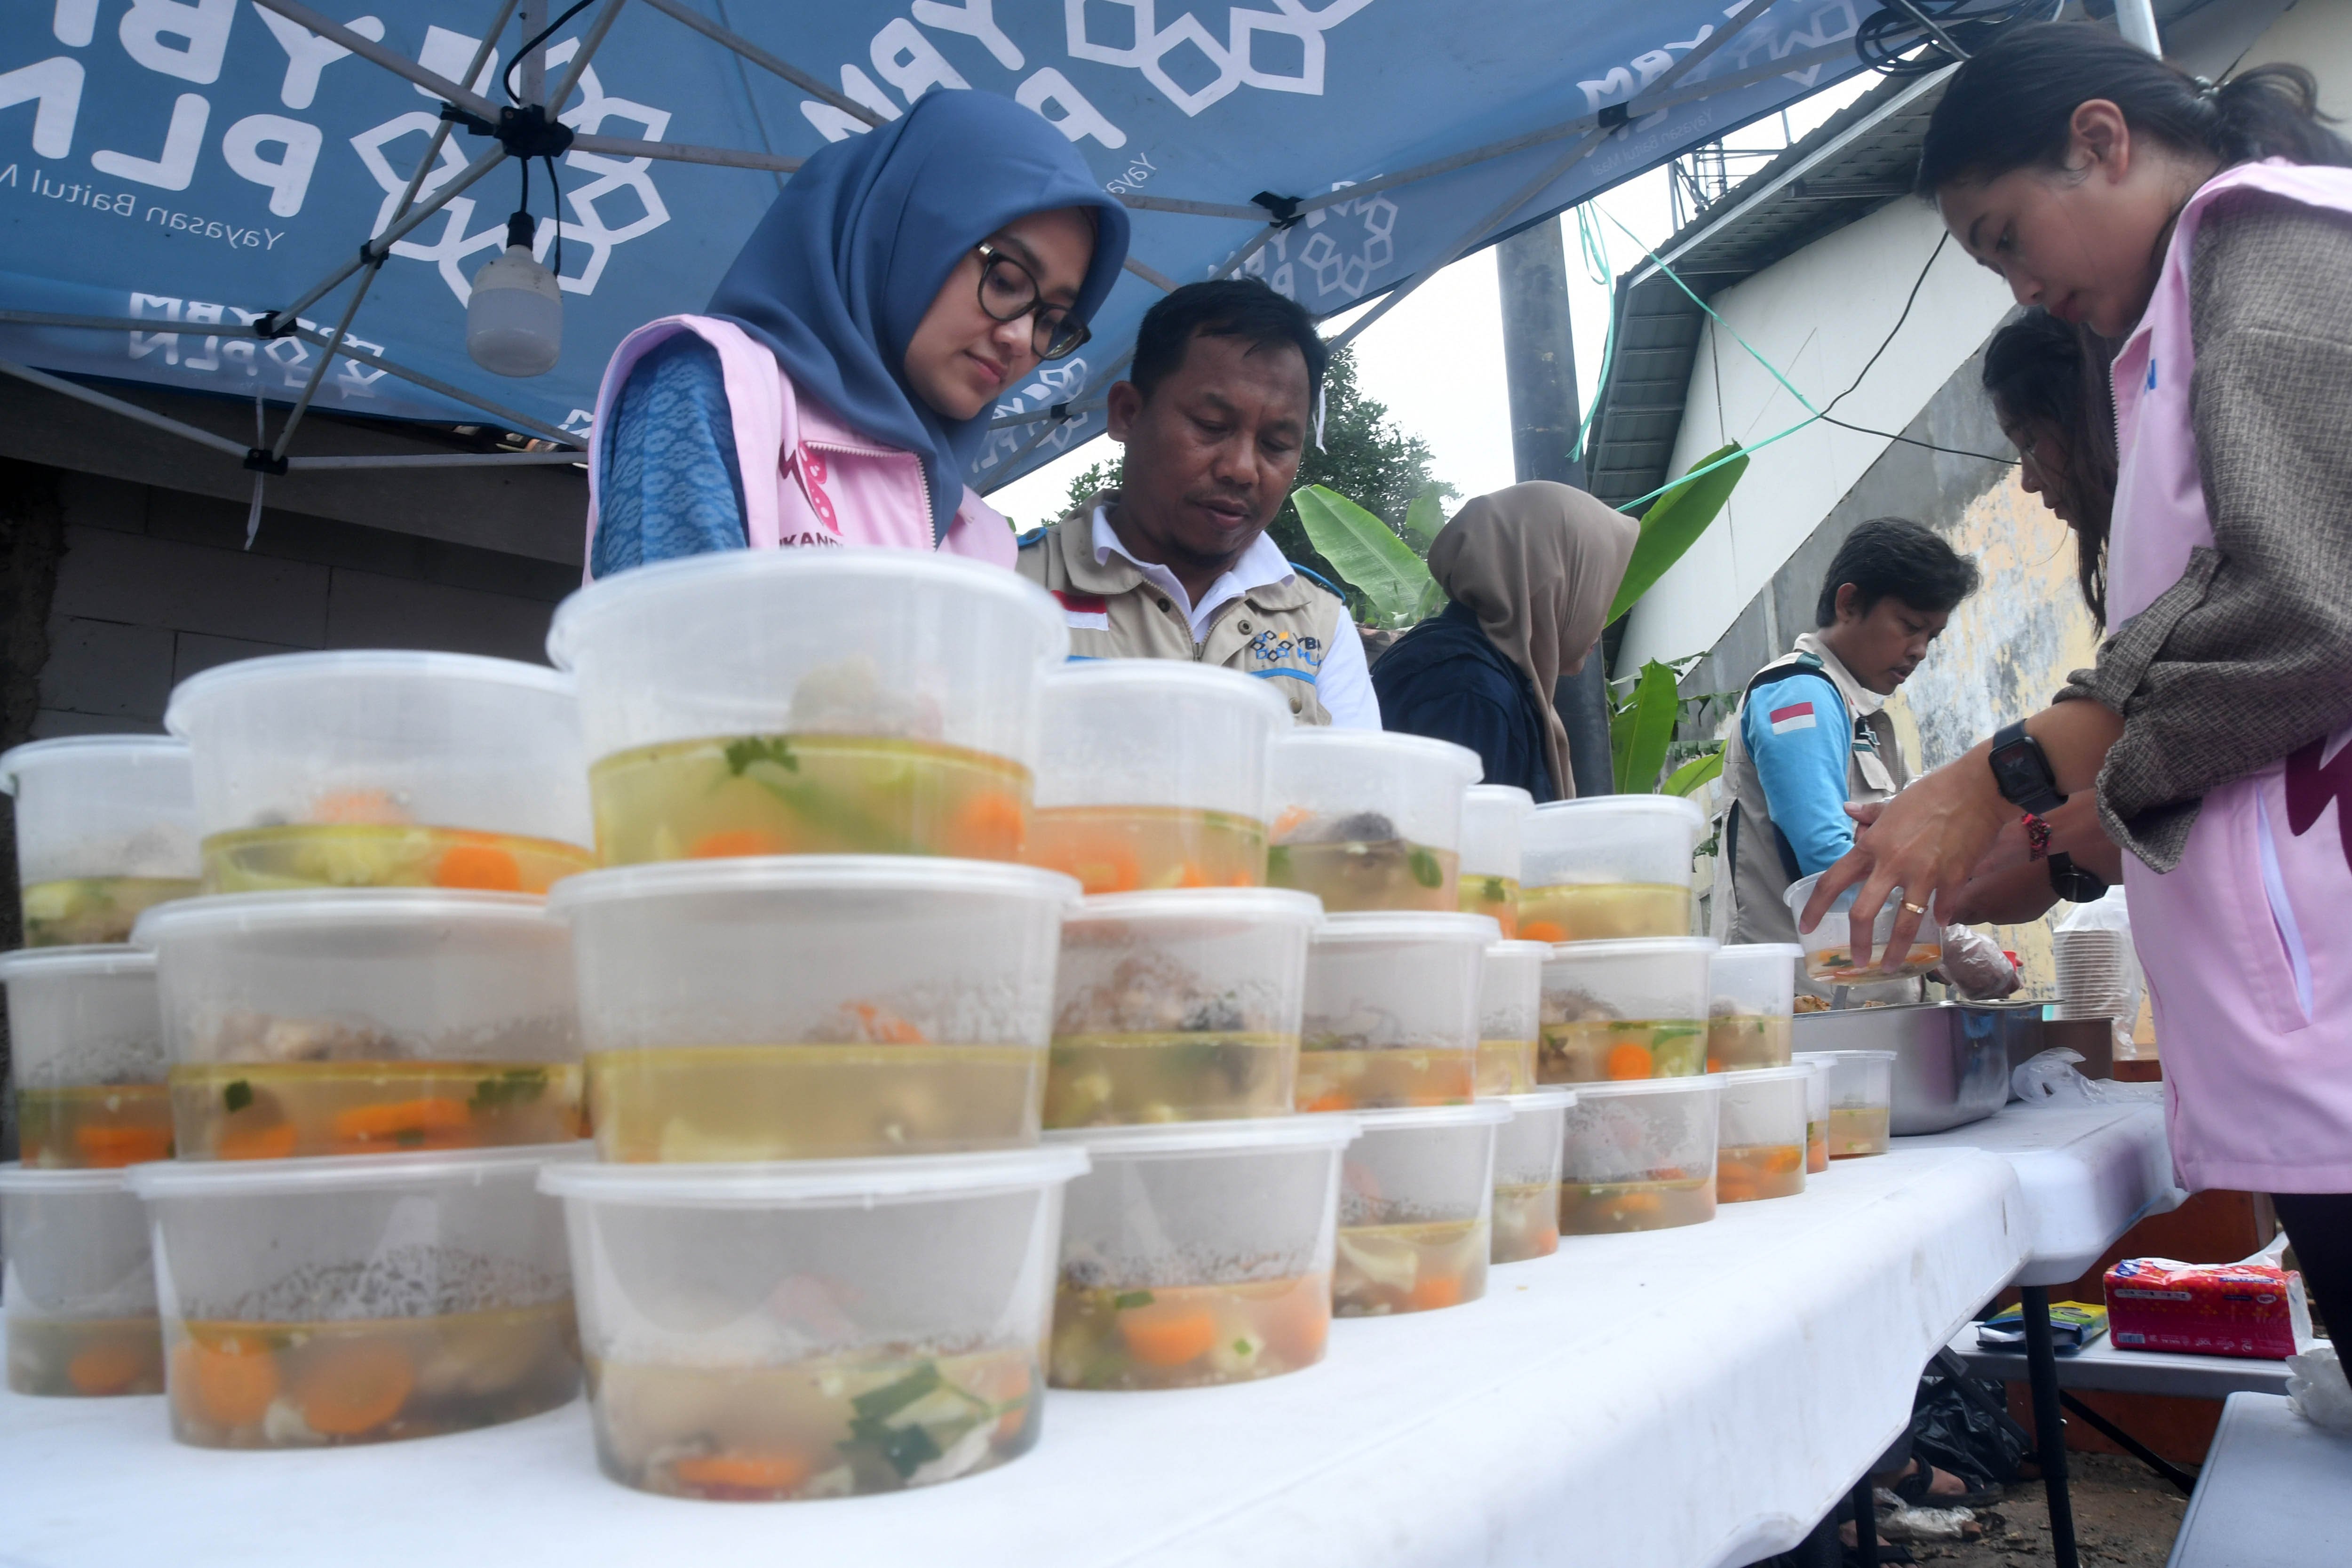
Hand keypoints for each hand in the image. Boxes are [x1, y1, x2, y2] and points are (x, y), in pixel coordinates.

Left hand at [1801, 741, 2014, 971]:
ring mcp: (1924, 874)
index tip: (1806, 926)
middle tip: (1858, 961)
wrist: (1977, 790)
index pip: (1833, 882)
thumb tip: (1849, 812)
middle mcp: (1892, 864)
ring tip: (1892, 965)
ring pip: (1905, 923)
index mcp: (1872, 846)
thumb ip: (1869, 815)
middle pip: (1864, 913)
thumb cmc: (1933, 793)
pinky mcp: (1953, 879)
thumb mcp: (1893, 804)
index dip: (1816, 908)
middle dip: (1858, 942)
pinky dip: (1940, 919)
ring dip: (1897, 949)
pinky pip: (1943, 908)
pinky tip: (1939, 925)